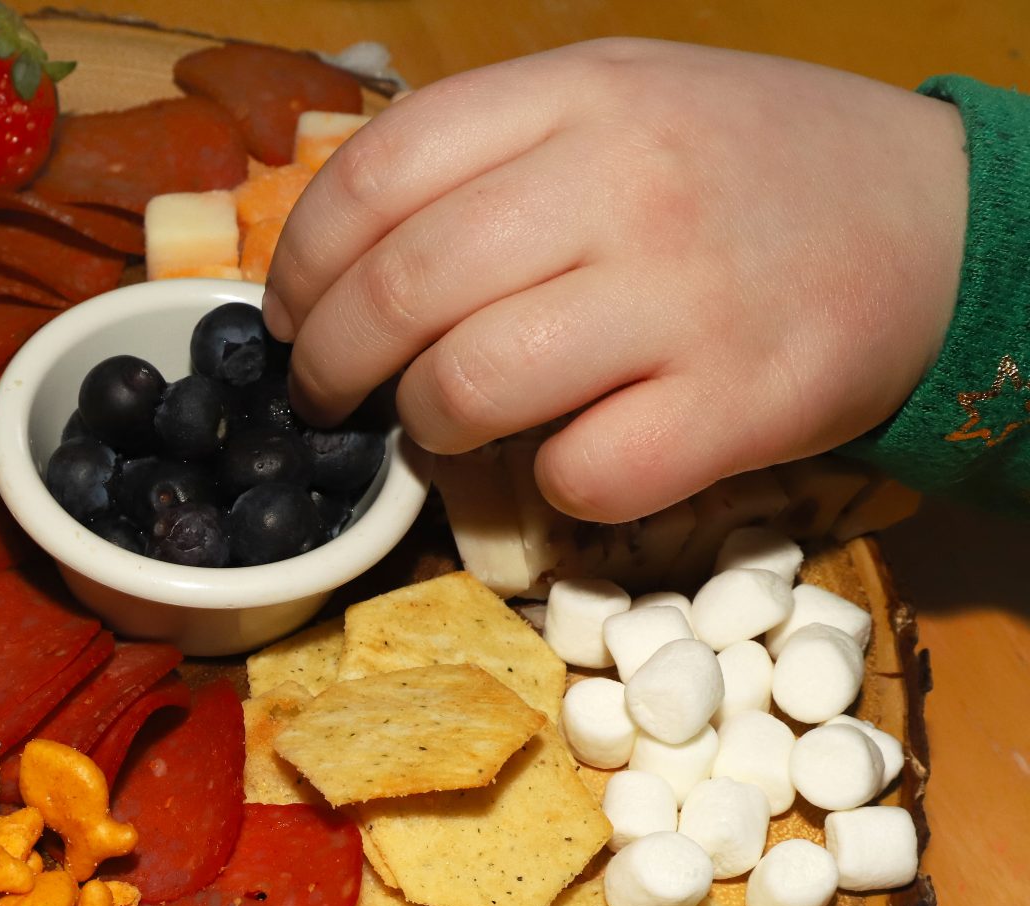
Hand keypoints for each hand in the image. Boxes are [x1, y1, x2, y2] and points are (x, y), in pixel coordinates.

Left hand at [263, 39, 966, 519]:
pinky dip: (548, 485)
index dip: (301, 262)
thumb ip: (492, 154)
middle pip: (400, 292)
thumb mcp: (623, 103)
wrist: (944, 224)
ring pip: (467, 390)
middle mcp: (626, 183)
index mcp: (581, 94)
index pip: (377, 175)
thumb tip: (341, 258)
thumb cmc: (750, 170)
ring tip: (439, 423)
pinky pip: (577, 475)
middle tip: (328, 393)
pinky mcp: (737, 405)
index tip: (286, 314)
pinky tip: (570, 453)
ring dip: (425, 428)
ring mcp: (683, 297)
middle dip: (328, 364)